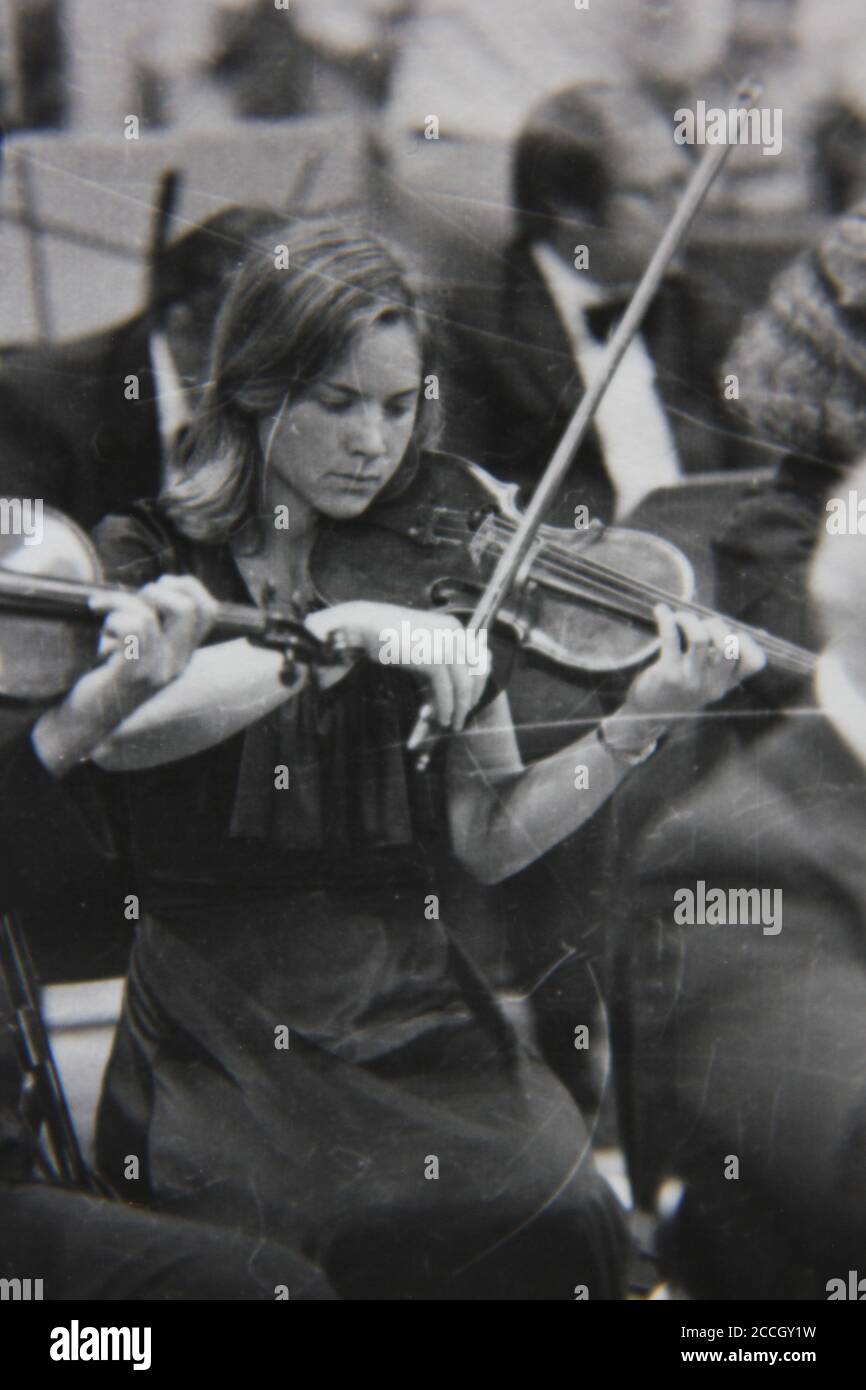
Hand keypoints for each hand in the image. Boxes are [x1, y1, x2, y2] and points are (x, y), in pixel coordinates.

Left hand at [89, 574, 217, 696]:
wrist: (88, 721)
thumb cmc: (108, 675)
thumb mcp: (141, 648)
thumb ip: (156, 623)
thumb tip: (158, 585)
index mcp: (184, 654)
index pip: (210, 610)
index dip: (188, 585)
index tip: (159, 586)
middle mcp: (177, 663)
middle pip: (186, 607)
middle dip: (154, 591)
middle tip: (131, 602)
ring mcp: (157, 671)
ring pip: (150, 615)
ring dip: (122, 604)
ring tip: (106, 616)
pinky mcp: (133, 675)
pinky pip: (131, 628)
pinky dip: (113, 618)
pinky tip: (103, 632)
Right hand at [307, 600, 488, 731]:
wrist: (364, 626)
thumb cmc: (387, 637)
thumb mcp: (420, 646)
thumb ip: (436, 663)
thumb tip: (445, 692)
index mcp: (453, 626)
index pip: (481, 655)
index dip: (480, 680)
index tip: (473, 698)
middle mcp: (454, 633)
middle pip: (478, 670)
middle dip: (473, 695)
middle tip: (465, 714)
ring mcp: (444, 645)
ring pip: (463, 684)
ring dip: (460, 708)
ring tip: (453, 723)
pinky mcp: (432, 659)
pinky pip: (445, 690)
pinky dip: (445, 708)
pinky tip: (441, 719)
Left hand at [613, 605, 765, 745]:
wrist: (648, 715)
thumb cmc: (681, 690)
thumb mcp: (709, 681)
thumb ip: (726, 661)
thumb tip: (760, 632)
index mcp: (725, 684)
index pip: (754, 662)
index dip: (748, 641)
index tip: (733, 633)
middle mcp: (712, 684)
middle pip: (727, 643)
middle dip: (715, 624)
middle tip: (700, 624)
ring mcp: (690, 680)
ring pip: (700, 638)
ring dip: (690, 619)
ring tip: (679, 617)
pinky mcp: (667, 675)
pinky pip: (671, 638)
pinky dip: (666, 619)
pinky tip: (661, 611)